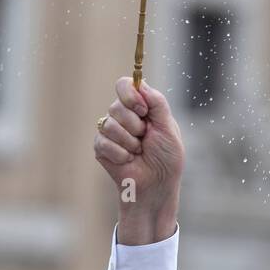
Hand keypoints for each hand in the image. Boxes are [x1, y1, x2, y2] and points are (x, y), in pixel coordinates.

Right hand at [94, 77, 184, 245]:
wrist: (157, 187)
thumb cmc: (166, 160)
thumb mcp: (168, 128)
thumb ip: (157, 102)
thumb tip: (140, 82)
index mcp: (141, 108)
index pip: (125, 85)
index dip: (130, 95)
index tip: (143, 111)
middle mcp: (124, 117)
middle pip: (116, 106)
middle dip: (134, 126)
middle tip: (145, 139)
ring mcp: (110, 132)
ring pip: (109, 124)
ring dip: (129, 142)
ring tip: (138, 153)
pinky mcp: (101, 148)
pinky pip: (103, 142)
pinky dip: (120, 154)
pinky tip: (128, 161)